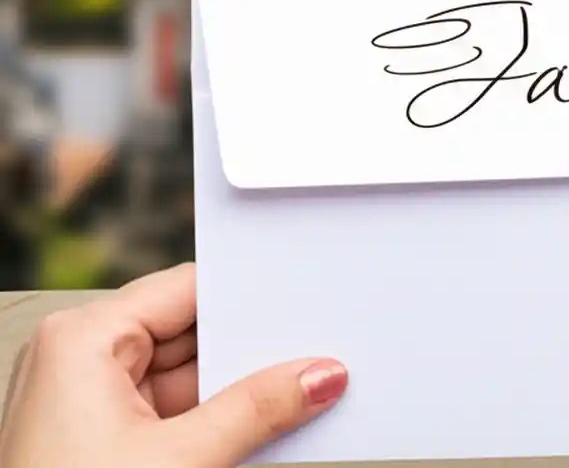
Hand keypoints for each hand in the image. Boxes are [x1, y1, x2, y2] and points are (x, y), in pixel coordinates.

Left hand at [0, 263, 347, 467]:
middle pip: (191, 334)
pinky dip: (213, 423)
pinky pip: (172, 413)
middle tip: (312, 362)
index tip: (305, 310)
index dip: (250, 299)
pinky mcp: (99, 440)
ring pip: (187, 378)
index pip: (187, 289)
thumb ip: (259, 410)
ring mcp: (86, 401)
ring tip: (290, 404)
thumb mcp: (182, 460)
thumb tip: (318, 376)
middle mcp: (78, 359)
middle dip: (249, 355)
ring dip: (237, 396)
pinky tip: (254, 433)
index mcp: (82, 338)